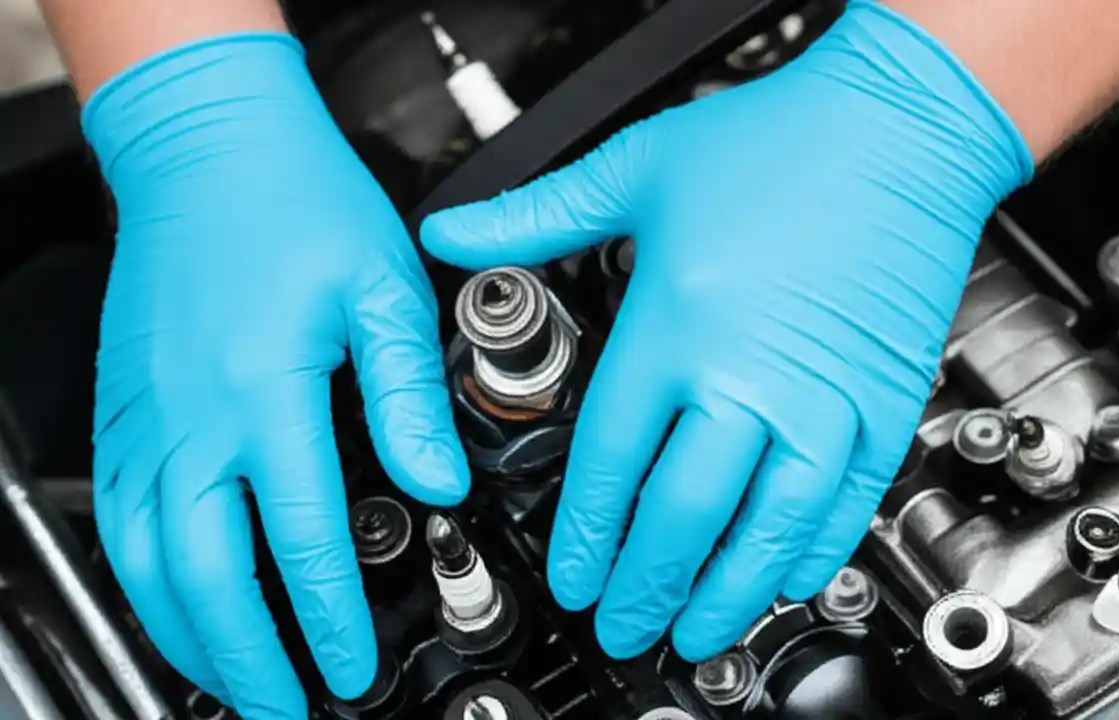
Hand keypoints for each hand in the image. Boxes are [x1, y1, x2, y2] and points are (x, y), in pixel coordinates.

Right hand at [88, 34, 467, 713]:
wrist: (209, 146)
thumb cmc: (295, 205)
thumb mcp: (382, 292)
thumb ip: (409, 396)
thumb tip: (441, 477)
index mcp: (264, 393)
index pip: (304, 539)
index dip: (332, 620)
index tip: (354, 669)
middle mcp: (193, 418)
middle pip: (207, 576)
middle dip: (250, 660)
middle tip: (289, 707)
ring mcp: (148, 418)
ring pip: (150, 562)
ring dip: (191, 635)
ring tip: (234, 682)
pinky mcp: (127, 409)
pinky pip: (122, 519)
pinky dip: (149, 580)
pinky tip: (178, 602)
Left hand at [420, 1, 1030, 659]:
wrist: (899, 127)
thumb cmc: (779, 140)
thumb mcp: (636, 169)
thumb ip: (534, 215)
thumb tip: (453, 233)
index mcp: (676, 326)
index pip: (614, 462)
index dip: (588, 536)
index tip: (575, 577)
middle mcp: (749, 375)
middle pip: (684, 515)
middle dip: (646, 586)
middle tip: (624, 628)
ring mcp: (824, 397)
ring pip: (768, 528)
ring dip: (727, 592)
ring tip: (697, 633)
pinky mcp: (883, 402)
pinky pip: (847, 501)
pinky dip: (815, 550)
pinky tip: (790, 579)